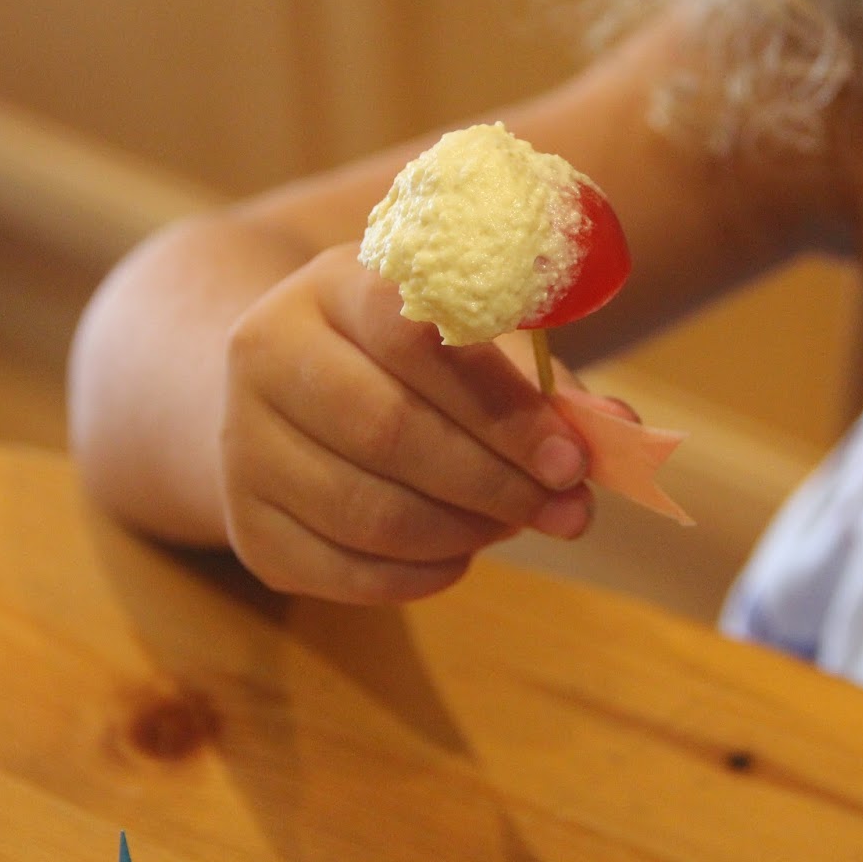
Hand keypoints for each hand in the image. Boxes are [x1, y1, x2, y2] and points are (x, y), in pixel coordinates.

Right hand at [219, 242, 596, 601]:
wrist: (288, 392)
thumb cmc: (411, 364)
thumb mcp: (474, 343)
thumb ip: (546, 384)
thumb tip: (620, 430)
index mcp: (335, 285)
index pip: (415, 339)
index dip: (501, 407)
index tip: (571, 459)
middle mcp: (267, 352)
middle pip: (388, 430)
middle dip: (495, 482)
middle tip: (568, 511)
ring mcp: (242, 441)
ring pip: (367, 511)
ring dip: (464, 532)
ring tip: (515, 524)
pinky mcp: (245, 523)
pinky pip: (341, 571)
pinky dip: (418, 576)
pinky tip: (460, 555)